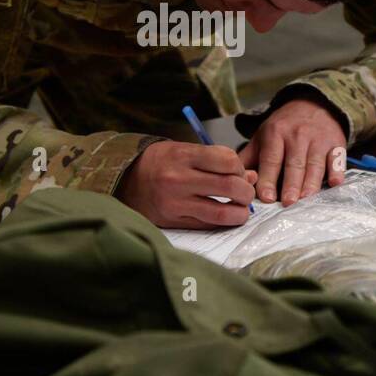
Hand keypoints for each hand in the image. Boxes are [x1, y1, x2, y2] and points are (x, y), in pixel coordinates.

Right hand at [116, 140, 257, 228]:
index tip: (239, 171)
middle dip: (246, 192)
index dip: (240, 167)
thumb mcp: (185, 150)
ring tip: (240, 209)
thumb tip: (250, 177)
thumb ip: (217, 161)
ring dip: (240, 213)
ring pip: (222, 212)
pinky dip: (223, 222)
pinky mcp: (174, 221)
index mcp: (182, 155)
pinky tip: (224, 216)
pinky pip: (208, 225)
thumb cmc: (159, 162)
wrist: (126, 180)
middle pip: (230, 186)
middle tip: (245, 193)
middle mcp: (179, 179)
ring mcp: (176, 202)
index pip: (228, 160)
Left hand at [239, 97, 345, 205]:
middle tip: (287, 203)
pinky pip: (337, 159)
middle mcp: (297, 136)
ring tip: (305, 199)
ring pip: (315, 165)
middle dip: (291, 184)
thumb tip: (231, 180)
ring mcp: (318, 140)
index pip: (271, 159)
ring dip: (311, 183)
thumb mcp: (262, 136)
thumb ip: (248, 158)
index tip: (266, 197)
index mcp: (275, 134)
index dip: (268, 178)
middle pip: (294, 164)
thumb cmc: (284, 127)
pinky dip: (338, 171)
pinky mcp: (336, 144)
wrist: (313, 105)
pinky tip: (336, 183)